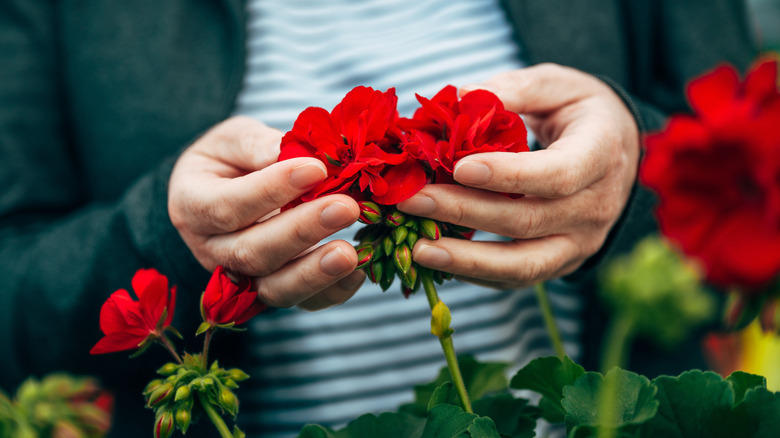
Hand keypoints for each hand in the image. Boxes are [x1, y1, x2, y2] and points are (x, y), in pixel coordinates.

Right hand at [168, 116, 364, 309]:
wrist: (227, 192)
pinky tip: (358, 270)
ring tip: (351, 253)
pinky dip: (332, 291)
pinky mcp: (274, 291)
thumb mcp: (233, 139)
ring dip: (315, 272)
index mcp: (191, 205)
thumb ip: (258, 145)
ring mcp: (241, 279)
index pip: (226, 206)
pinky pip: (302, 302)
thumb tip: (293, 154)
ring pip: (274, 287)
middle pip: (252, 252)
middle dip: (302, 231)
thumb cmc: (230, 159)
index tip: (316, 169)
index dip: (271, 190)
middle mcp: (211, 250)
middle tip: (346, 207)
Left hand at [397, 63, 639, 288]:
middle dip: (465, 213)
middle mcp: (596, 207)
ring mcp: (581, 242)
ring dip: (467, 260)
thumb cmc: (579, 112)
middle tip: (413, 201)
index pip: (557, 174)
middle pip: (527, 220)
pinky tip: (437, 259)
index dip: (508, 175)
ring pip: (523, 264)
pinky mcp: (562, 261)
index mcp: (601, 154)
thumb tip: (462, 96)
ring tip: (418, 249)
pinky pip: (517, 277)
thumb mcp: (557, 85)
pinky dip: (476, 273)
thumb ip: (515, 89)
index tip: (459, 168)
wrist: (617, 151)